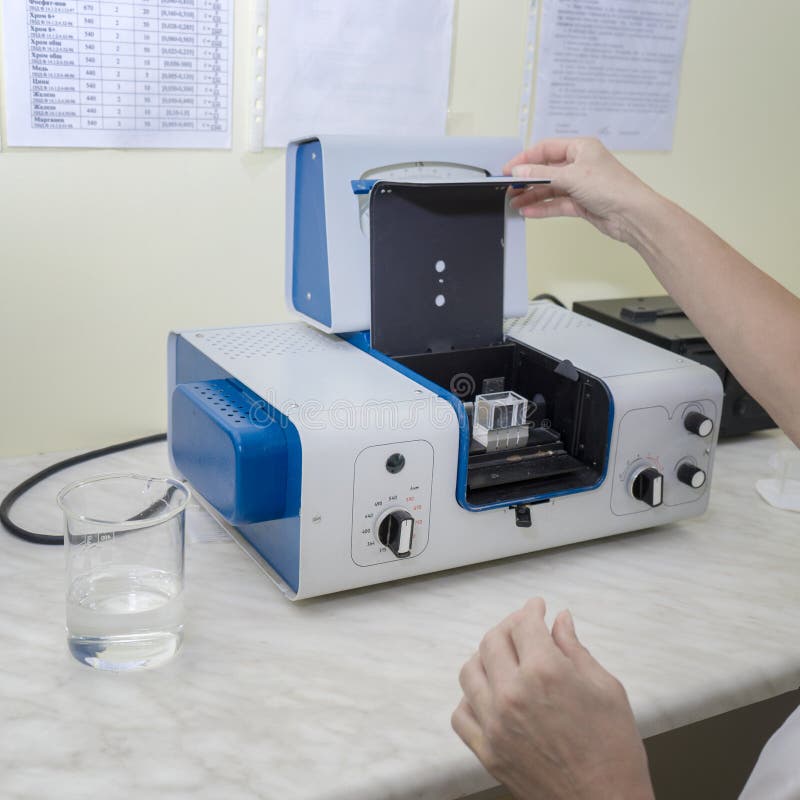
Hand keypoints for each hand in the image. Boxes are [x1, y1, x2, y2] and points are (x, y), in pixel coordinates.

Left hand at [452, 598, 653, 799]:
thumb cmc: (614, 752)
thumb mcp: (606, 688)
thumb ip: (575, 648)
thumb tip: (560, 620)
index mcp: (545, 672)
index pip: (524, 623)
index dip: (531, 609)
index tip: (537, 608)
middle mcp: (513, 694)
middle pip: (492, 641)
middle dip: (509, 627)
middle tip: (523, 627)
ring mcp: (495, 724)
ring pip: (470, 672)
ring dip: (485, 657)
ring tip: (504, 657)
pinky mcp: (488, 752)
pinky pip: (461, 714)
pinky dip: (470, 698)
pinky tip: (488, 695)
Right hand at [504, 138, 655, 243]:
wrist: (632, 215)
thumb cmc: (613, 187)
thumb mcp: (572, 176)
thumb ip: (542, 174)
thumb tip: (520, 171)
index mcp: (581, 148)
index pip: (545, 149)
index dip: (525, 159)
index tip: (509, 169)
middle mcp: (580, 165)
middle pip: (546, 170)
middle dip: (527, 180)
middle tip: (509, 188)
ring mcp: (580, 185)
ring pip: (549, 189)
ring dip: (531, 196)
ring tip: (514, 202)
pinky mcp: (580, 203)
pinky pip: (555, 204)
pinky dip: (542, 208)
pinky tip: (528, 211)